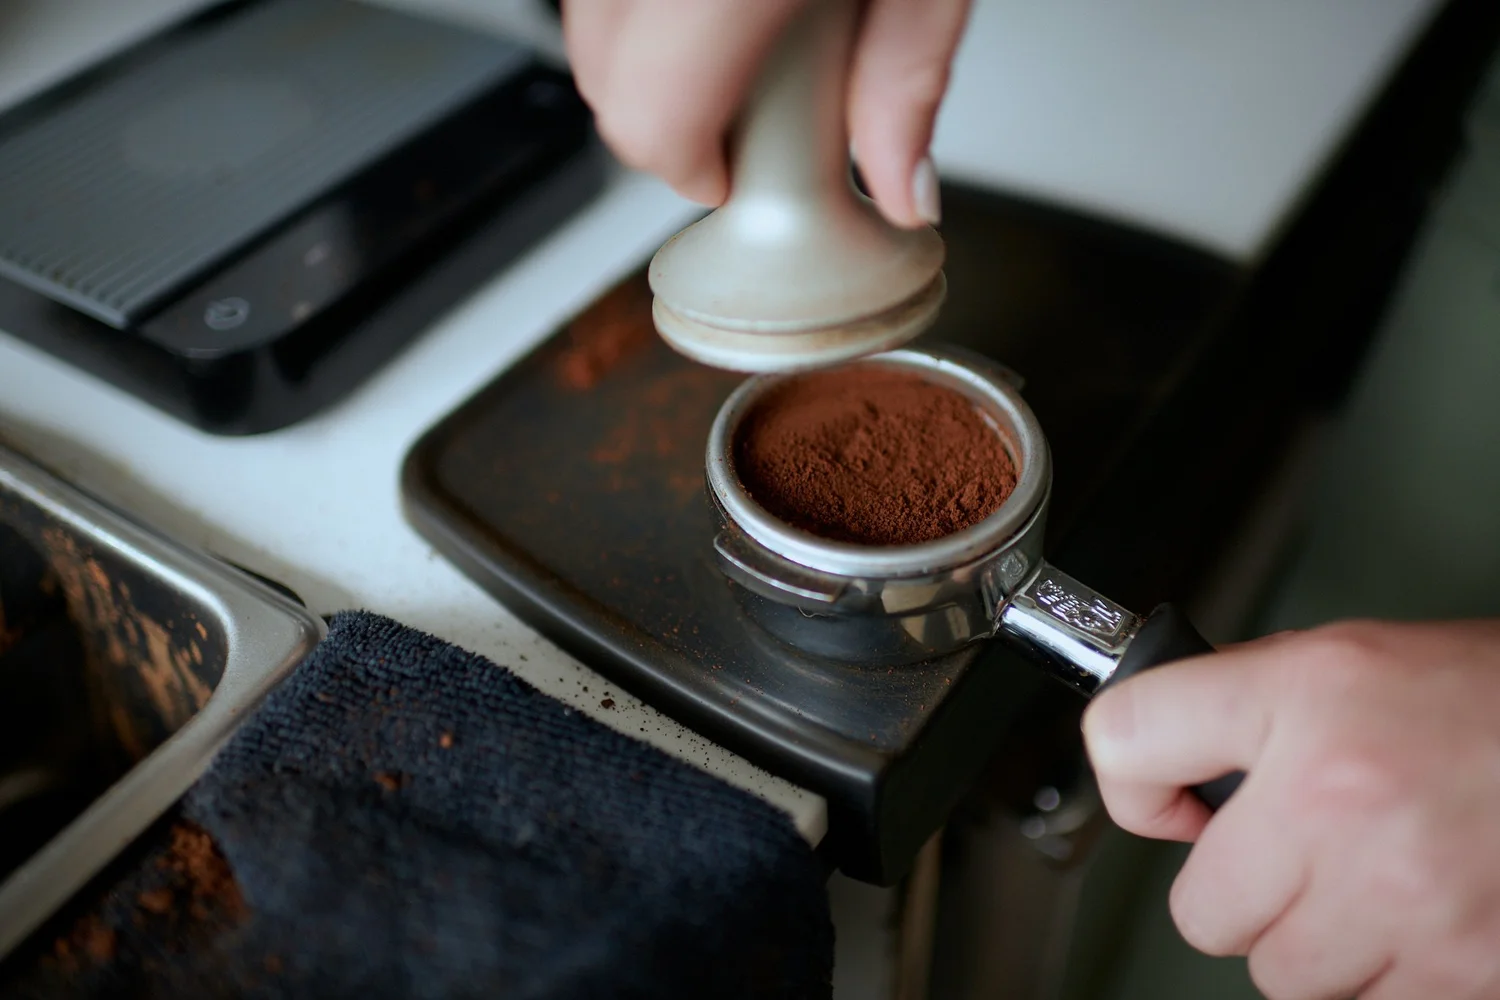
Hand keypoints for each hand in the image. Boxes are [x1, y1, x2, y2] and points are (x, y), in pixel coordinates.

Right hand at [561, 0, 970, 226]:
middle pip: (607, 82)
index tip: (739, 182)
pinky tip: (723, 2)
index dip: (695, 173)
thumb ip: (905, 78)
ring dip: (652, 66)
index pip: (652, 119)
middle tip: (756, 120)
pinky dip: (644, 15)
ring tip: (745, 40)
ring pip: (589, 30)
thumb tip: (899, 193)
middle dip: (671, 127)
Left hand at [1083, 620, 1499, 999]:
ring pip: (1285, 978)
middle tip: (1298, 852)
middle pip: (1203, 912)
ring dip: (1318, 943)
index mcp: (1306, 701)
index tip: (1166, 803)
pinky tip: (1424, 913)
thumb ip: (1239, 712)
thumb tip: (1165, 788)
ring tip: (1375, 878)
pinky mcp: (1465, 973)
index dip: (1133, 784)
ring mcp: (1406, 902)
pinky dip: (1389, 976)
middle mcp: (1342, 802)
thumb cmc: (1488, 701)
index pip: (1125, 740)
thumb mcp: (1344, 663)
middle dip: (1243, 892)